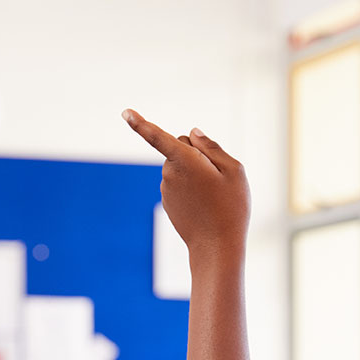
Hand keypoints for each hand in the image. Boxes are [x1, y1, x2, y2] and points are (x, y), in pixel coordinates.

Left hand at [122, 110, 249, 264]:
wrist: (217, 247)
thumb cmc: (231, 207)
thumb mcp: (234, 170)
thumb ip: (212, 147)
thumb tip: (192, 134)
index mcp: (183, 161)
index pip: (158, 137)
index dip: (140, 123)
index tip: (125, 112)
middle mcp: (169, 174)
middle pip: (182, 147)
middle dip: (197, 154)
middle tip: (218, 177)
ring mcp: (166, 189)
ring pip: (182, 167)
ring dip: (196, 173)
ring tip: (213, 195)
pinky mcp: (167, 202)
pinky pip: (180, 184)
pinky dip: (192, 188)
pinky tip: (205, 205)